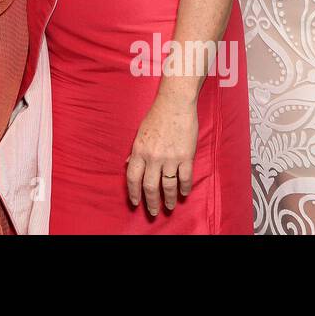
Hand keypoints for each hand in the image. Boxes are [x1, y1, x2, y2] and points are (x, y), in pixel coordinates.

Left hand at [126, 92, 197, 216]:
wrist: (175, 104)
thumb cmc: (156, 116)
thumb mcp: (140, 133)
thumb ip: (135, 151)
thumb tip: (129, 165)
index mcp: (139, 150)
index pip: (132, 178)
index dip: (133, 193)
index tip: (135, 202)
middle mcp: (153, 156)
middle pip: (150, 187)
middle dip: (151, 202)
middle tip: (153, 212)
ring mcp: (170, 157)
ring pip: (168, 186)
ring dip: (169, 199)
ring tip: (169, 206)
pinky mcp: (185, 156)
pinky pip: (184, 178)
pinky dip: (184, 188)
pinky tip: (183, 193)